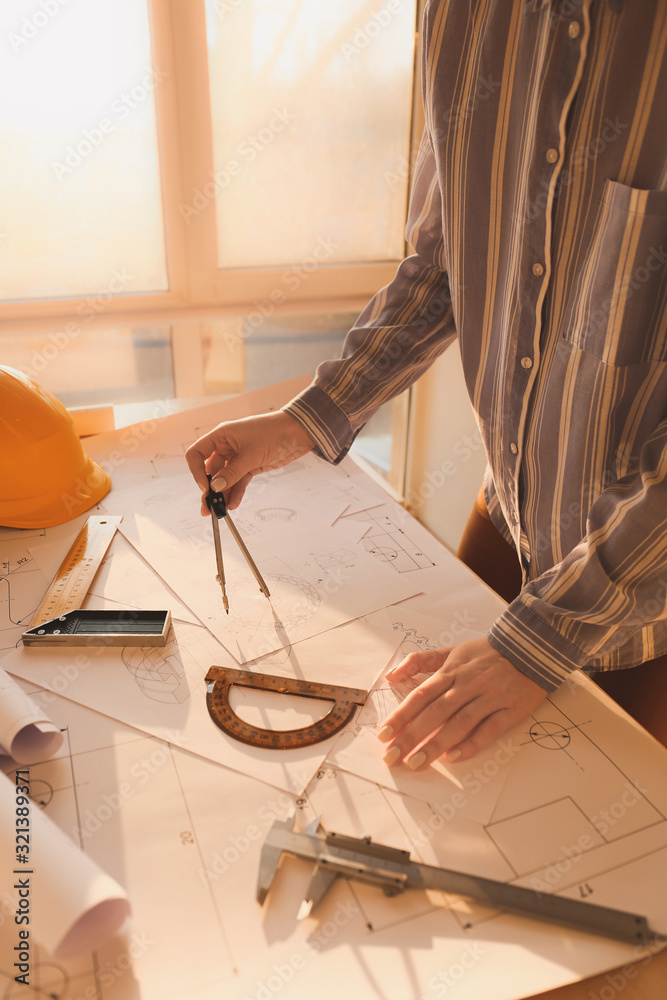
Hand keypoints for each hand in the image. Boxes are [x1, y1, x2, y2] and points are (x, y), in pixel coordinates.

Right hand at [185, 411, 314, 513]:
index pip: (197, 454)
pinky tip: (234, 504)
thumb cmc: (274, 433)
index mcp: (221, 436)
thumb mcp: (251, 455)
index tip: (205, 488)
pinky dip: (236, 492)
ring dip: (223, 494)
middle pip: (210, 470)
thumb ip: (232, 473)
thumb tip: (214, 488)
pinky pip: (238, 481)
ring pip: (224, 479)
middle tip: (209, 508)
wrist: (299, 432)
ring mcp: (238, 457)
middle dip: (209, 489)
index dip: (196, 471)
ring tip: (221, 512)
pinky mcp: (250, 466)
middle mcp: (226, 446)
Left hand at [378, 637, 546, 767]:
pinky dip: (472, 743)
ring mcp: (489, 698)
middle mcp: (467, 685)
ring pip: (459, 723)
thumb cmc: (486, 653)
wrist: (531, 648)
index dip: (401, 715)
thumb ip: (420, 661)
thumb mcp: (451, 650)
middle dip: (411, 736)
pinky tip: (454, 758)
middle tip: (392, 758)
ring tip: (415, 763)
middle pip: (435, 713)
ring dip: (436, 744)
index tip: (383, 735)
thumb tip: (391, 675)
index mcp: (451, 671)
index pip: (421, 696)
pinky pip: (489, 729)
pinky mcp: (510, 710)